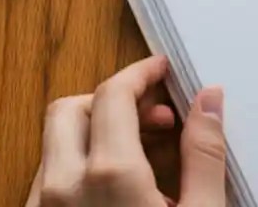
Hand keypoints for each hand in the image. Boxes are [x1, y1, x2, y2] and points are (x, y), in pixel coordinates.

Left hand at [26, 56, 226, 206]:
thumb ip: (204, 156)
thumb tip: (209, 101)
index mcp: (110, 175)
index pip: (112, 93)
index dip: (139, 73)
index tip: (160, 70)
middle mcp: (63, 186)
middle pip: (69, 109)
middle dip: (109, 100)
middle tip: (151, 114)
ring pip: (54, 144)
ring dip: (93, 136)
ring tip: (140, 157)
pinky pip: (48, 179)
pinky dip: (78, 167)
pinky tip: (114, 187)